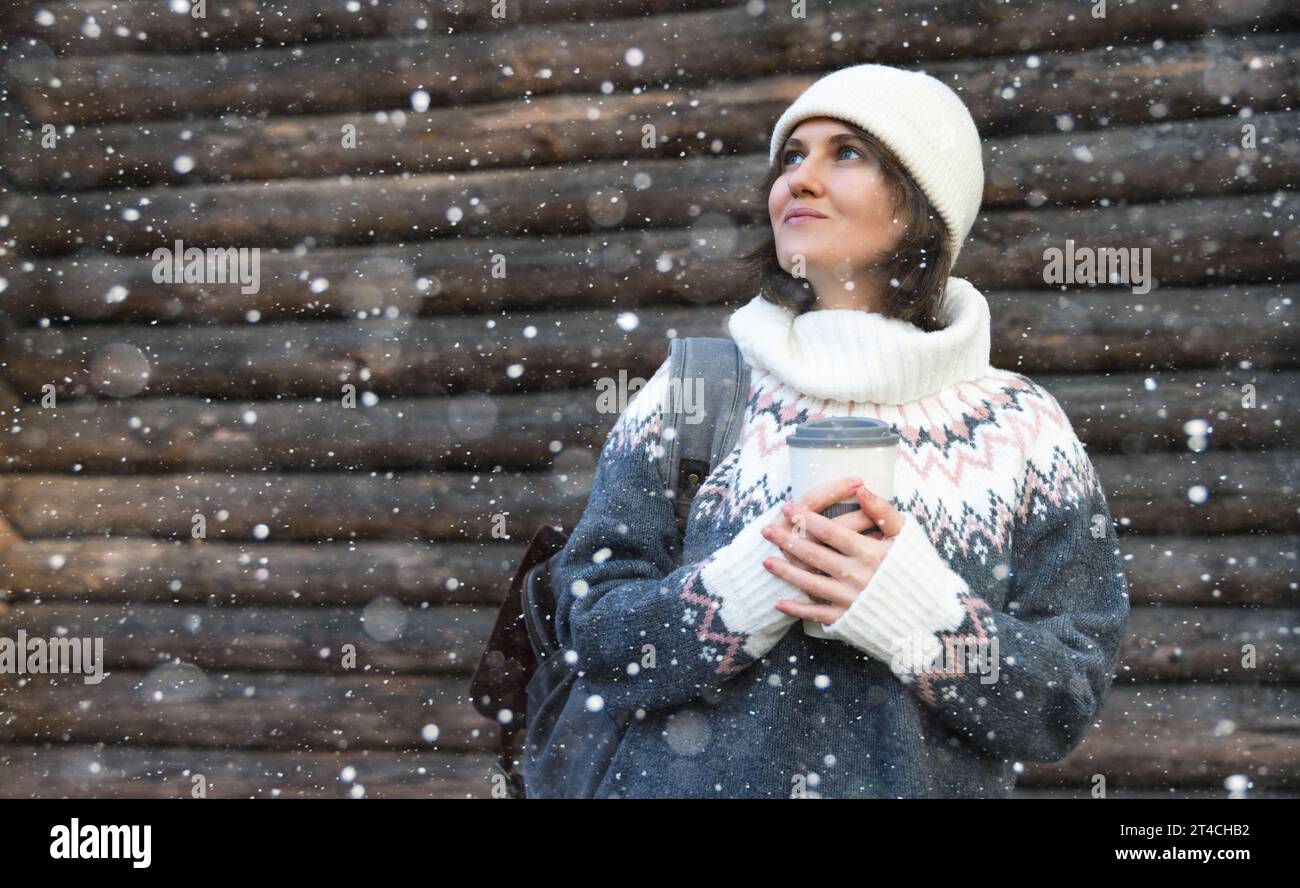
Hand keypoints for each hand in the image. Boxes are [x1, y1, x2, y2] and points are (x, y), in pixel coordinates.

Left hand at [759, 476, 906, 625]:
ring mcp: (850, 599)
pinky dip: (797, 609)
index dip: (807, 519)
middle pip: (814, 555)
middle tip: (766, 529)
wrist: (929, 614)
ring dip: (785, 572)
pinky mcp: (847, 619)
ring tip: (766, 561)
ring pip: (810, 583)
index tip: (789, 508)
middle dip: (788, 541)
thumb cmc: (917, 569)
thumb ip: (883, 512)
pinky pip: (817, 614)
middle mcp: (856, 576)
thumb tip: (861, 487)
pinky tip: (779, 602)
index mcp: (870, 552)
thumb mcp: (906, 536)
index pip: (831, 532)